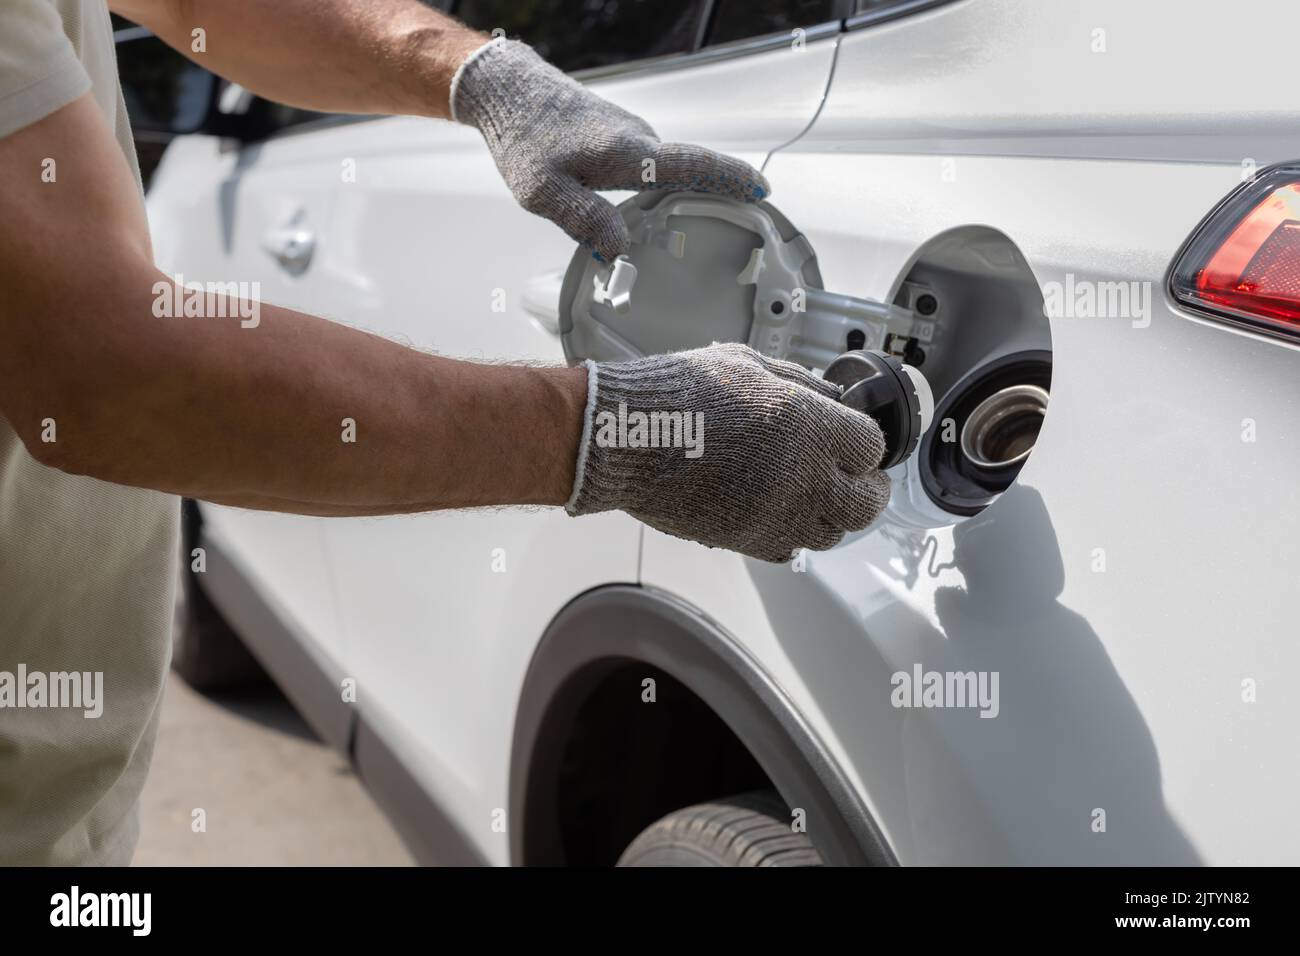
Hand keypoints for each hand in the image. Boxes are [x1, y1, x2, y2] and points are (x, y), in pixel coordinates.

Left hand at [451, 38, 770, 261]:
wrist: (507, 89)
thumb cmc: (523, 139)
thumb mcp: (543, 193)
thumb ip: (585, 221)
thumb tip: (620, 249)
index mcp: (627, 154)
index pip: (692, 165)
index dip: (729, 179)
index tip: (761, 190)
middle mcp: (638, 140)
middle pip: (685, 175)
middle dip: (707, 200)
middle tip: (722, 235)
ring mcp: (632, 134)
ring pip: (662, 174)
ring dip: (671, 198)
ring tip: (676, 235)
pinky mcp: (621, 136)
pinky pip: (647, 168)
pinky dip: (651, 188)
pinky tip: (635, 212)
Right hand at [565, 343, 890, 562]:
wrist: (626, 437)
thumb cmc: (677, 393)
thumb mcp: (747, 364)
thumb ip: (797, 382)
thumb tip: (827, 397)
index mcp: (808, 425)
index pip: (872, 448)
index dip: (865, 444)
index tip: (855, 442)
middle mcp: (802, 476)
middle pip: (866, 503)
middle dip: (866, 489)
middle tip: (857, 479)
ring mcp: (776, 515)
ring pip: (832, 534)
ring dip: (831, 515)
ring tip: (815, 496)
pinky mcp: (746, 540)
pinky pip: (791, 551)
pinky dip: (794, 535)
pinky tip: (780, 512)